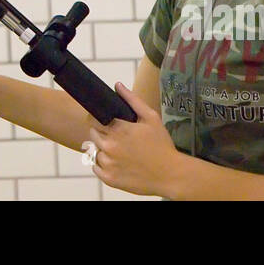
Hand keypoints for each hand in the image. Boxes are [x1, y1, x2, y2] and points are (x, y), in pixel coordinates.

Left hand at [85, 82, 185, 197]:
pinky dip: (103, 165)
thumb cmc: (162, 145)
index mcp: (118, 129)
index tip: (105, 121)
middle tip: (116, 137)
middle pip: (93, 134)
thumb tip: (117, 85)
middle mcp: (109, 146)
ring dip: (103, 150)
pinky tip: (117, 163)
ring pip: (95, 152)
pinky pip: (96, 168)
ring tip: (120, 151)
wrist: (171, 174)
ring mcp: (108, 164)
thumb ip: (132, 100)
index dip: (98, 119)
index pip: (94, 119)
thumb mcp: (151, 118)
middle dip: (101, 133)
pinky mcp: (109, 179)